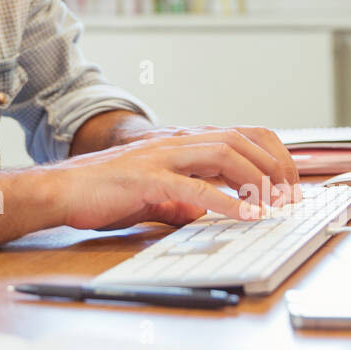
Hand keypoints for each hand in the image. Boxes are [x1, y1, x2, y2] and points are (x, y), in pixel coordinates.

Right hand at [47, 127, 301, 230]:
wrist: (61, 190)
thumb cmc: (104, 192)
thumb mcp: (156, 195)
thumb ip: (183, 200)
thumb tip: (206, 212)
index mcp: (181, 143)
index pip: (241, 134)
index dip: (272, 155)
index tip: (289, 184)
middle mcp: (176, 142)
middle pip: (241, 139)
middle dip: (274, 166)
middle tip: (289, 197)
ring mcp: (162, 157)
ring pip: (224, 153)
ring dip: (257, 179)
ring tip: (273, 204)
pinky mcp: (147, 178)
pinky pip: (195, 186)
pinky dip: (226, 201)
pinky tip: (244, 215)